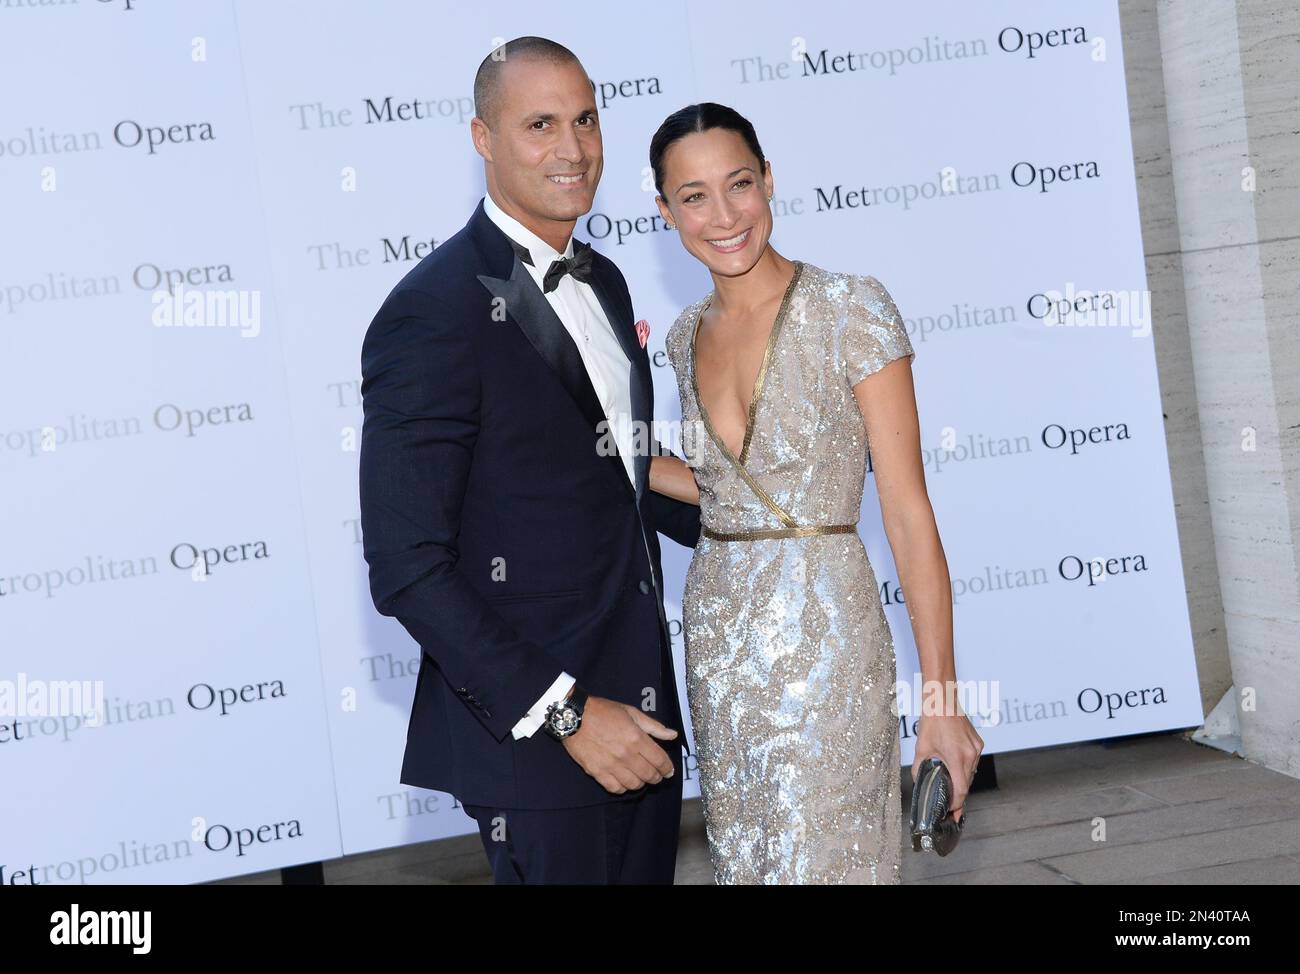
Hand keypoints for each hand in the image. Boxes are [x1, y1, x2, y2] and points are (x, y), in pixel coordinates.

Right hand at [560, 695, 677, 792]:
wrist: (574, 717)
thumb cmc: (603, 711)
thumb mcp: (631, 712)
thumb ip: (654, 726)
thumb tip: (673, 735)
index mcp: (636, 738)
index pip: (659, 760)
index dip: (667, 768)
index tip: (669, 771)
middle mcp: (626, 754)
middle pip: (649, 775)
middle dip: (657, 777)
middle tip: (656, 775)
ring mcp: (611, 765)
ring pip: (634, 784)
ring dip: (641, 782)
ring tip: (640, 777)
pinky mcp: (597, 772)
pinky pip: (615, 789)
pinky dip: (623, 788)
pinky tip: (624, 781)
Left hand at [912, 706, 982, 824]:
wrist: (942, 701)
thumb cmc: (932, 722)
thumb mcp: (921, 748)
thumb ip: (920, 769)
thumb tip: (919, 782)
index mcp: (957, 757)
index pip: (962, 790)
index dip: (957, 804)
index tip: (952, 812)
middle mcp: (970, 754)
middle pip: (967, 782)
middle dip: (958, 793)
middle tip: (949, 803)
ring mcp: (976, 748)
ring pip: (970, 772)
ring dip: (961, 778)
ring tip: (950, 783)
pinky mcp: (978, 742)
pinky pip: (973, 761)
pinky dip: (965, 766)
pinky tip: (955, 765)